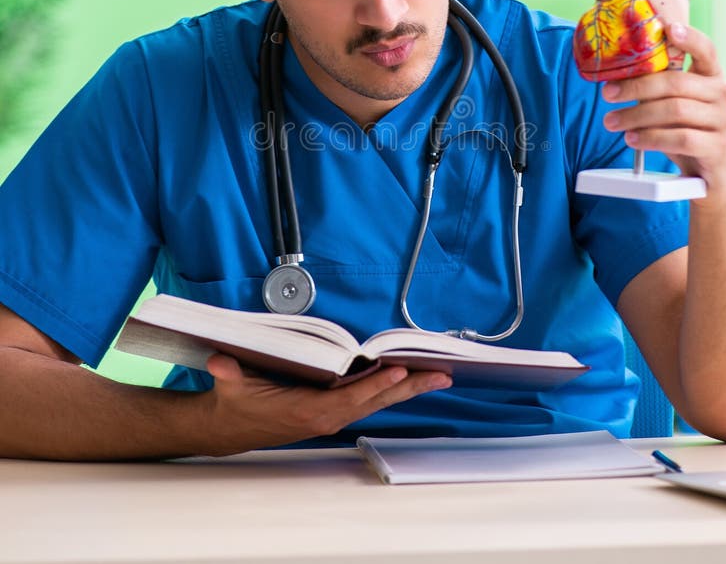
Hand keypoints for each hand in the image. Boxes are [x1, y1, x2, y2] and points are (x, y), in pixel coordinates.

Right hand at [199, 354, 451, 455]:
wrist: (230, 426)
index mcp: (309, 411)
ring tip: (438, 376)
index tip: (398, 371)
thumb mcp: (230, 385)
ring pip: (377, 400)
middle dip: (409, 388)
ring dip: (408, 389)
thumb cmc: (236, 402)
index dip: (374, 385)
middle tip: (441, 375)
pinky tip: (409, 379)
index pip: (349, 398)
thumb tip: (221, 362)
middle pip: (375, 400)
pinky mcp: (334, 410)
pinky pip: (369, 398)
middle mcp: (327, 416)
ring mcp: (333, 415)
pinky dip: (391, 388)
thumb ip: (228, 373)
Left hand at [601, 22, 725, 194]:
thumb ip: (656, 90)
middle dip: (636, 87)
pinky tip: (631, 139)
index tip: (668, 28)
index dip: (689, 38)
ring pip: (675, 110)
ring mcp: (723, 121)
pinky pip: (680, 138)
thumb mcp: (673, 107)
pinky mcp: (718, 147)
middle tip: (607, 94)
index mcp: (712, 78)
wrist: (710, 177)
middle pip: (676, 82)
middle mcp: (722, 94)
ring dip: (636, 116)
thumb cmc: (686, 134)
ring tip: (612, 122)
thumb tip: (615, 77)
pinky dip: (651, 138)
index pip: (706, 50)